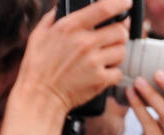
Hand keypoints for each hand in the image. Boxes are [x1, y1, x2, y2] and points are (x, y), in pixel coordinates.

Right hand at [14, 0, 130, 114]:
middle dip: (119, 34)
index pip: (103, 8)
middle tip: (112, 38)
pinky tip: (102, 73)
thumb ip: (54, 17)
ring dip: (116, 54)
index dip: (119, 4)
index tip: (126, 2)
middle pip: (120, 31)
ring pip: (122, 51)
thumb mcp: (39, 34)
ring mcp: (94, 62)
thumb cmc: (38, 66)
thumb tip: (64, 5)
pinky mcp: (100, 80)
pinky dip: (113, 73)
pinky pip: (119, 72)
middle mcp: (84, 42)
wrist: (40, 96)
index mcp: (70, 27)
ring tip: (104, 57)